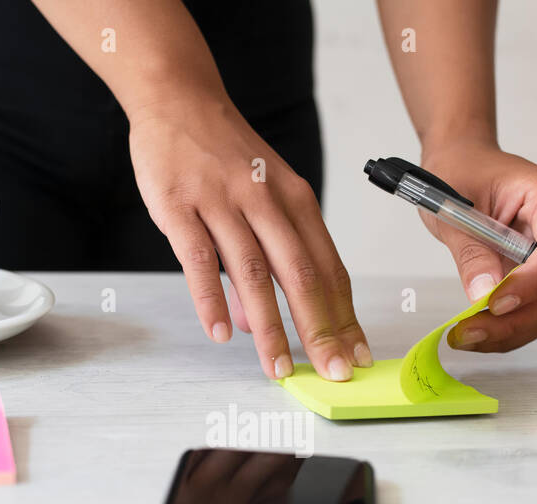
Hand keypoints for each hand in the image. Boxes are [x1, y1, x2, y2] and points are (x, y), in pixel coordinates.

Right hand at [128, 94, 371, 380]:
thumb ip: (271, 255)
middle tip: (333, 372)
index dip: (347, 317)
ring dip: (270, 327)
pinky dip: (212, 299)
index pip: (330, 269)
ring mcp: (224, 203)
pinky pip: (200, 260)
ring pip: (255, 274)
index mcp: (296, 201)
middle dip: (322, 331)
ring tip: (277, 368)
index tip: (357, 355)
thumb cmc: (226, 155)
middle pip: (302, 276)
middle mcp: (267, 203)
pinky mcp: (181, 207)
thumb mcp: (263, 196)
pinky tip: (222, 332)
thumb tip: (267, 319)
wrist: (179, 98)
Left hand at [419, 140, 536, 351]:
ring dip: (509, 330)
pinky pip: (528, 311)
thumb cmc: (459, 170)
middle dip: (518, 316)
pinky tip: (474, 332)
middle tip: (471, 329)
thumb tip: (484, 294)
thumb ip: (472, 251)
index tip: (497, 303)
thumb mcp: (452, 206)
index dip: (535, 281)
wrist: (457, 164)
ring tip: (465, 335)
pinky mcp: (529, 275)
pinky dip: (503, 329)